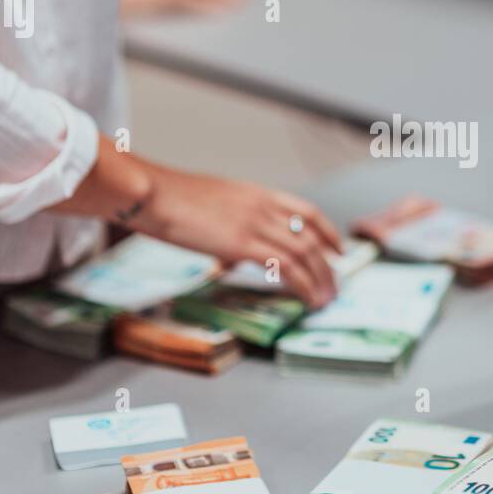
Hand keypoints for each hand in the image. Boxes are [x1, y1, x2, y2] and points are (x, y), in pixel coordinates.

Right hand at [130, 166, 342, 306]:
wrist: (153, 193)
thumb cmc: (170, 199)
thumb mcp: (212, 204)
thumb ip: (231, 221)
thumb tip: (232, 247)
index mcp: (257, 194)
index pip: (305, 211)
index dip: (328, 232)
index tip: (338, 249)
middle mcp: (263, 207)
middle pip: (309, 237)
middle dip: (327, 265)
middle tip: (333, 286)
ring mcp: (254, 224)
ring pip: (303, 254)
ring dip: (319, 279)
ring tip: (325, 300)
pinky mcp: (242, 244)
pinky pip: (284, 267)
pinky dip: (302, 285)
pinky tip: (306, 298)